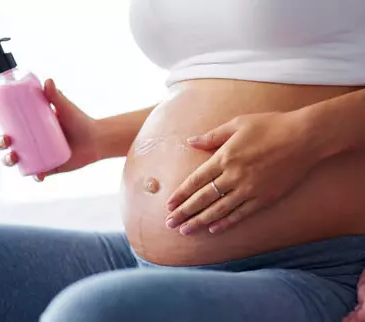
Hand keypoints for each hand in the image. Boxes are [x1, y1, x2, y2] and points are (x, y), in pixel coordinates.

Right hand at [0, 79, 100, 180]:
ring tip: (13, 157)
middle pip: (6, 141)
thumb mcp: (66, 108)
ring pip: (16, 159)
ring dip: (8, 160)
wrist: (97, 140)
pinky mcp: (48, 166)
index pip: (6, 120)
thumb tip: (48, 81)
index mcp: (29, 122)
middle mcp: (30, 139)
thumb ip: (56, 95)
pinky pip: (37, 173)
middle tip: (5, 139)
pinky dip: (35, 175)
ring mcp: (37, 154)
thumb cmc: (79, 120)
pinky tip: (38, 175)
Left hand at [165, 112, 318, 234]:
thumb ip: (212, 136)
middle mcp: (233, 176)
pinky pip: (241, 214)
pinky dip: (226, 223)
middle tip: (170, 224)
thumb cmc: (270, 125)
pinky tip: (214, 229)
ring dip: (200, 222)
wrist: (304, 137)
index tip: (168, 205)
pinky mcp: (264, 198)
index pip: (195, 180)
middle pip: (203, 198)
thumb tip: (190, 142)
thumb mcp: (237, 124)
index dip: (180, 194)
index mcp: (224, 157)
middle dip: (184, 212)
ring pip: (219, 210)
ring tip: (185, 231)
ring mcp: (249, 189)